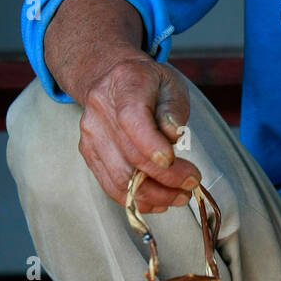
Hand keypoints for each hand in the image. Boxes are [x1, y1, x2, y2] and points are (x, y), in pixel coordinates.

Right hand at [78, 57, 201, 213]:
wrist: (111, 79)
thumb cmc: (149, 83)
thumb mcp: (171, 85)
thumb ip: (174, 109)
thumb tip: (172, 135)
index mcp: (125, 83)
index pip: (132, 119)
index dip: (151, 145)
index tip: (172, 161)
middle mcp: (100, 108)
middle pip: (130, 155)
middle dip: (165, 177)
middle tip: (191, 183)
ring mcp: (91, 133)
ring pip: (120, 177)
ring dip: (154, 194)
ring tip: (180, 196)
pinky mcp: (89, 152)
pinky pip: (111, 185)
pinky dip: (137, 199)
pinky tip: (159, 201)